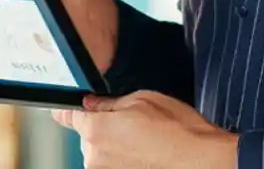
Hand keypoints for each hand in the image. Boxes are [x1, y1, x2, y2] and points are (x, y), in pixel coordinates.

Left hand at [53, 92, 238, 168]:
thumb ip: (109, 103)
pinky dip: (123, 160)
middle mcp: (94, 157)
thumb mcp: (142, 100)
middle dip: (102, 127)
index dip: (66, 110)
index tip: (63, 110)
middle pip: (87, 136)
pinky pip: (113, 166)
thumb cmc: (177, 131)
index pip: (66, 117)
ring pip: (100, 153)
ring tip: (144, 142)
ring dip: (114, 146)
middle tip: (130, 123)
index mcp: (96, 130)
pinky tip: (144, 154)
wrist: (200, 160)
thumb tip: (92, 104)